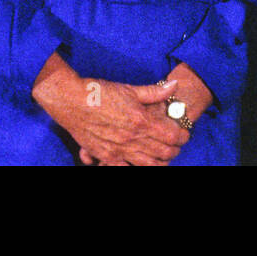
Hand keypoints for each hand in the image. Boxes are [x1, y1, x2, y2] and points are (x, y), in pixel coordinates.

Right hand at [77, 65, 214, 164]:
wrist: (72, 101)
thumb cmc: (100, 92)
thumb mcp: (129, 88)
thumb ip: (154, 92)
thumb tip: (173, 86)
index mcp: (141, 120)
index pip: (171, 135)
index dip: (182, 137)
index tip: (184, 135)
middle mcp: (133, 138)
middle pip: (163, 153)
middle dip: (174, 151)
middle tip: (176, 147)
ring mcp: (119, 150)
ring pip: (147, 165)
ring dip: (159, 163)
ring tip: (163, 159)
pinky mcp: (106, 156)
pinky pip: (124, 169)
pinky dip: (135, 169)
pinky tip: (140, 164)